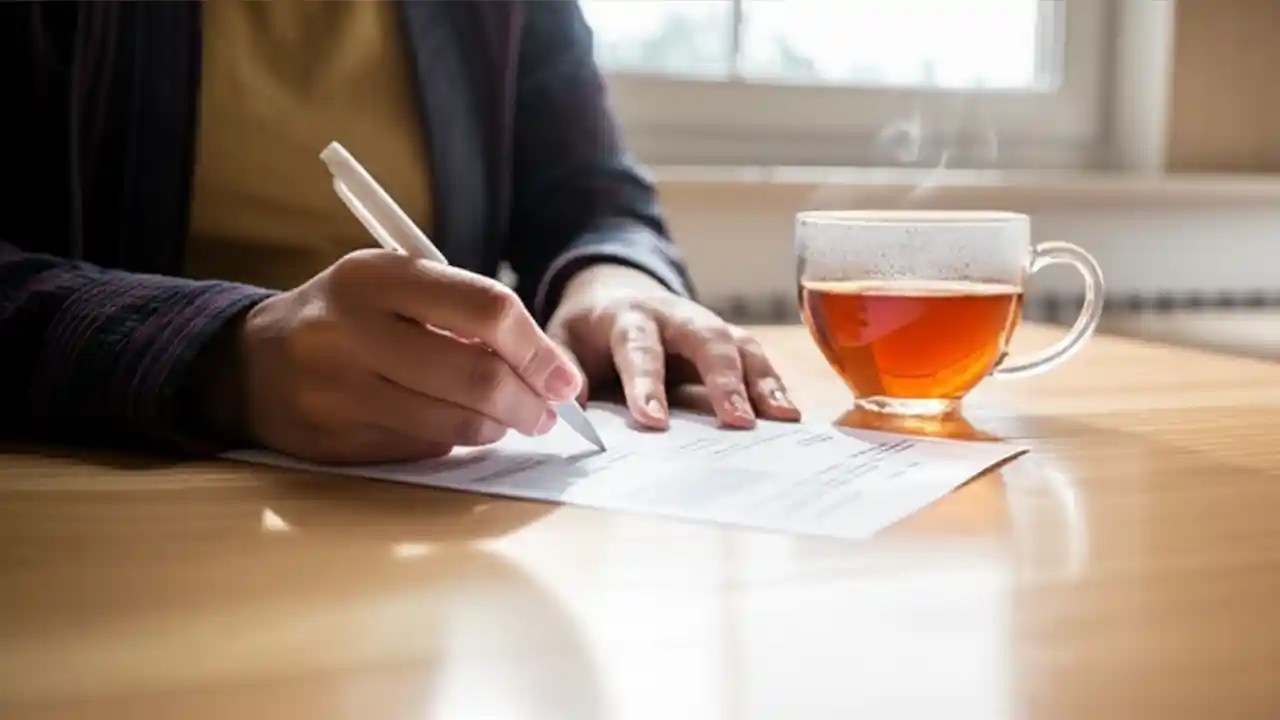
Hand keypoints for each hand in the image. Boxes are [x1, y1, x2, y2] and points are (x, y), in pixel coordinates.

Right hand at [199, 249, 583, 462]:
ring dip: (499, 427)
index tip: (565, 377)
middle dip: (529, 401)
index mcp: (375, 278)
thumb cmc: (346, 315)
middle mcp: (353, 332)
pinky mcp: (335, 443)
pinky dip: (455, 442)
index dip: (538, 349)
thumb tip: (543, 367)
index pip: (486, 309)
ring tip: (512, 420)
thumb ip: (458, 310)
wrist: (249, 362)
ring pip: (454, 424)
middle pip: (477, 376)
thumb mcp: (391, 284)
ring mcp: (339, 393)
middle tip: (548, 411)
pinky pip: (422, 449)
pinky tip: (458, 428)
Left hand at [547, 264, 800, 429]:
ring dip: (761, 383)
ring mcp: (708, 327)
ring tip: (781, 419)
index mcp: (627, 317)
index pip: (640, 348)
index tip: (654, 421)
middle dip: (723, 380)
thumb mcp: (563, 342)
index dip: (646, 383)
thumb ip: (563, 372)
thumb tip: (566, 411)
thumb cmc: (589, 331)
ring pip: (741, 347)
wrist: (615, 294)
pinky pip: (756, 361)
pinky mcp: (729, 343)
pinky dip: (774, 386)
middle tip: (737, 421)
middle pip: (707, 340)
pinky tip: (788, 417)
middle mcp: (676, 316)